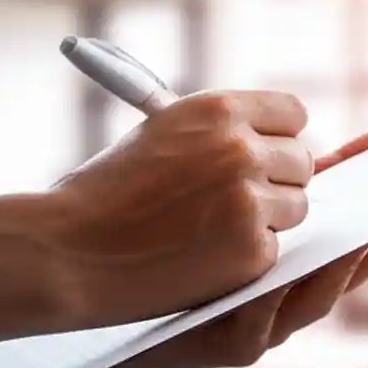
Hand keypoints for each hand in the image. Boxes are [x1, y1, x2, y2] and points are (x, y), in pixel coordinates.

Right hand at [46, 90, 313, 328]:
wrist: (66, 250)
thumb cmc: (105, 192)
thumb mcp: (162, 134)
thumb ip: (221, 133)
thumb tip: (278, 142)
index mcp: (218, 109)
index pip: (293, 114)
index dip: (280, 136)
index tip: (268, 153)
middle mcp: (241, 149)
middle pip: (301, 161)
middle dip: (277, 180)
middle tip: (239, 199)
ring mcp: (249, 201)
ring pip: (297, 207)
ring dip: (267, 220)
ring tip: (211, 229)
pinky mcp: (251, 251)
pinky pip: (275, 249)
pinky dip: (247, 258)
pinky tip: (202, 257)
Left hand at [123, 127, 367, 367]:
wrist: (73, 266)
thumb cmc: (145, 223)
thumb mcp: (217, 188)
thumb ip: (270, 170)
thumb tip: (322, 141)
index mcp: (283, 262)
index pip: (352, 240)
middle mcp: (279, 300)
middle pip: (348, 272)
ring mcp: (257, 325)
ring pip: (318, 297)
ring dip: (345, 265)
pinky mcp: (227, 346)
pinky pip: (266, 315)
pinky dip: (284, 291)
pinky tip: (294, 261)